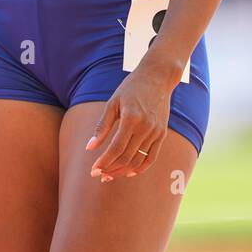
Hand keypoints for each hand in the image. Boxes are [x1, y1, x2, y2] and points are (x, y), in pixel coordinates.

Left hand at [85, 59, 173, 182]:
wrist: (158, 77)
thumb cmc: (131, 88)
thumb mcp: (113, 103)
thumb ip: (102, 126)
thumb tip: (89, 148)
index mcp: (131, 118)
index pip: (116, 148)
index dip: (104, 162)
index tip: (93, 170)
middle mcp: (146, 127)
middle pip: (127, 157)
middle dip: (111, 169)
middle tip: (98, 175)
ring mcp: (156, 132)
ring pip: (138, 160)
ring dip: (123, 171)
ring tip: (110, 175)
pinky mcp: (162, 134)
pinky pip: (152, 157)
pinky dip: (141, 168)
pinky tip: (129, 173)